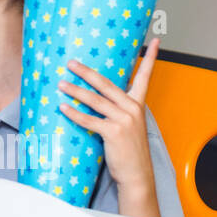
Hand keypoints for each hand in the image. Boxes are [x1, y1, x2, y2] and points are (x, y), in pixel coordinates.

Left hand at [57, 38, 160, 208]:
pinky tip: (62, 107)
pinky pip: (89, 120)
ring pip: (95, 100)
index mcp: (138, 104)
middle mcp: (132, 109)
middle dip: (86, 72)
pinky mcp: (114, 132)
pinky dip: (74, 113)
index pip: (145, 76)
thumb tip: (95, 96)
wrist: (136, 175)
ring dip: (75, 91)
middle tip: (71, 63)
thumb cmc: (129, 150)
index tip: (155, 41)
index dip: (150, 58)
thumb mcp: (128, 125)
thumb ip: (116, 109)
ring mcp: (124, 120)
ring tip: (60, 84)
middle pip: (106, 84)